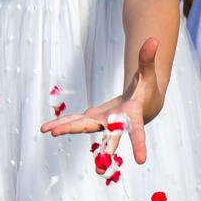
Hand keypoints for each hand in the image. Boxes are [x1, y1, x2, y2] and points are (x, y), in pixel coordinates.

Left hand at [40, 37, 157, 167]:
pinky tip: (47, 128)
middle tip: (77, 148)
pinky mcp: (93, 118)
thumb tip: (153, 39)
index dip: (139, 144)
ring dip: (66, 127)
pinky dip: (64, 123)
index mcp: (131, 115)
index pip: (136, 131)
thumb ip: (147, 59)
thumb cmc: (146, 90)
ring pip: (82, 125)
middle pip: (101, 130)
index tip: (142, 160)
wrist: (141, 106)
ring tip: (47, 131)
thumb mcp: (147, 75)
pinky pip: (77, 121)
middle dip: (84, 133)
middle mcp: (114, 123)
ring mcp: (102, 122)